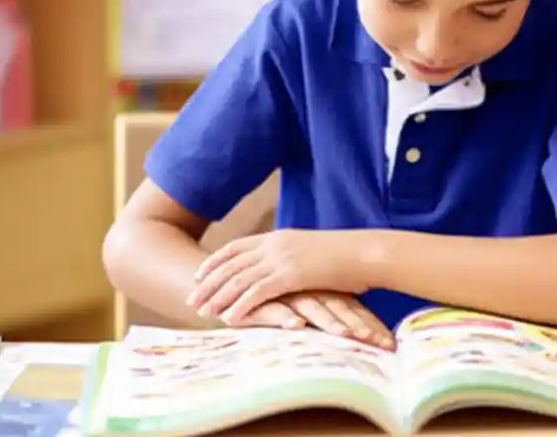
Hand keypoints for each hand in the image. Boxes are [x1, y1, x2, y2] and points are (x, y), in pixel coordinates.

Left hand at [188, 229, 369, 322]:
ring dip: (218, 296)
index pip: (238, 247)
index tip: (199, 273)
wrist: (365, 253)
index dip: (216, 261)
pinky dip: (242, 305)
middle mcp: (275, 245)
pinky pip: (258, 292)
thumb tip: (285, 265)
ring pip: (240, 278)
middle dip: (208, 282)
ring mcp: (282, 259)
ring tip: (203, 312)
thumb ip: (293, 256)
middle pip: (231, 264)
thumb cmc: (347, 255)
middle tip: (191, 299)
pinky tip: (230, 318)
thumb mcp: (313, 250)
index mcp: (279, 237)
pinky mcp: (291, 275)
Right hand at [223, 291, 393, 348]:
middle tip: (378, 344)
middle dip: (359, 326)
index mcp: (321, 290)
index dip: (370, 325)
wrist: (225, 281)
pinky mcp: (256, 301)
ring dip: (328, 322)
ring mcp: (283, 293)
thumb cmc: (272, 298)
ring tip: (346, 335)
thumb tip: (364, 335)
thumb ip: (330, 315)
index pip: (352, 309)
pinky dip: (283, 317)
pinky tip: (296, 325)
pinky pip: (272, 309)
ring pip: (310, 307)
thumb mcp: (305, 305)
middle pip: (338, 308)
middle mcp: (306, 290)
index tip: (391, 345)